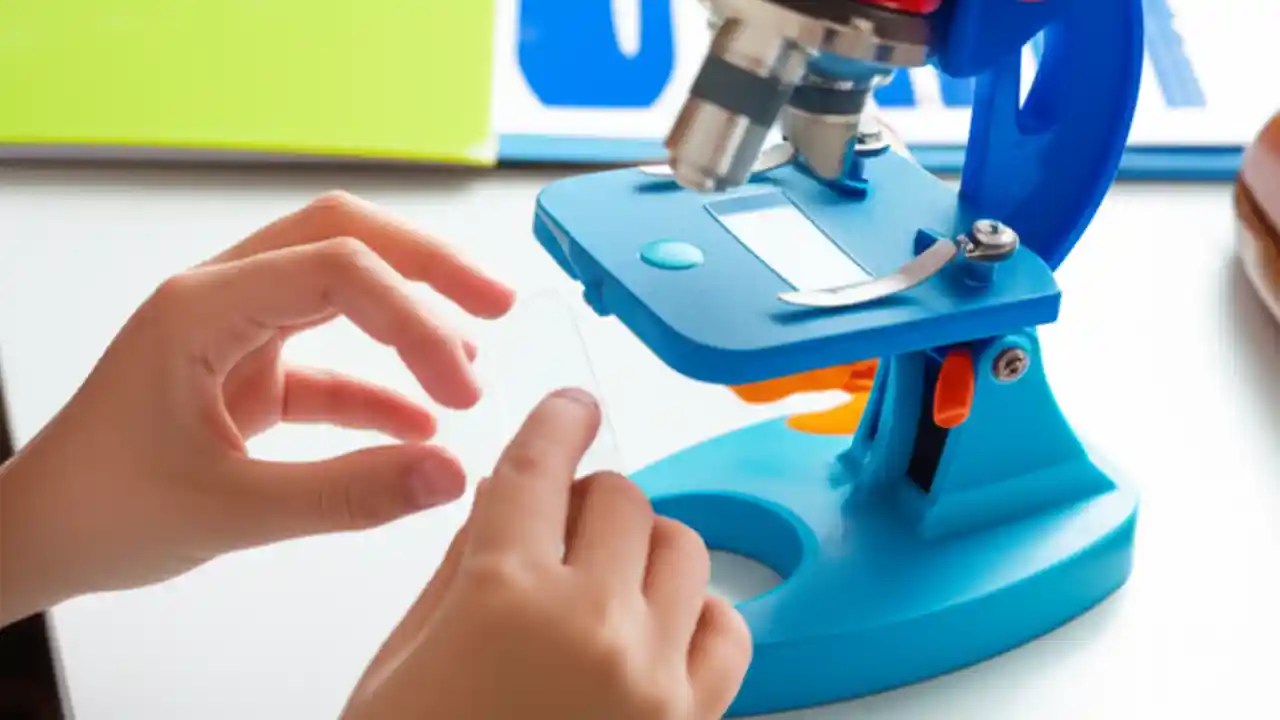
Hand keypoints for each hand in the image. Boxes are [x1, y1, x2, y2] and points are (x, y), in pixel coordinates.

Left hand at [0, 191, 514, 625]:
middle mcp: (222, 299)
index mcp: (202, 308)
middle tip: (498, 302)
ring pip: (340, 285)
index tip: (461, 385)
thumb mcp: (230, 511)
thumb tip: (452, 474)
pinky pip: (328, 361)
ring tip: (467, 370)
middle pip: (343, 237)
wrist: (39, 537)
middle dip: (427, 266)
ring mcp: (235, 331)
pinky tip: (420, 424)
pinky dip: (378, 385)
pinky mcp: (247, 372)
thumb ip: (347, 495)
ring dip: (407, 317)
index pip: (337, 269)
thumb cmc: (103, 512)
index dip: (414, 317)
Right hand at [341, 389, 752, 719]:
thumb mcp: (401, 665)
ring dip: (642, 548)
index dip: (556, 423)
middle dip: (587, 499)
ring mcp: (651, 674)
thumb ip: (457, 571)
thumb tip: (507, 500)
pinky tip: (656, 629)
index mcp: (499, 597)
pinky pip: (728, 626)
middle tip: (562, 526)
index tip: (573, 408)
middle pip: (617, 497)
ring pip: (681, 547)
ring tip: (606, 581)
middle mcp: (587, 623)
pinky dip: (697, 613)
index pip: (538, 468)